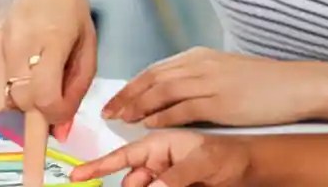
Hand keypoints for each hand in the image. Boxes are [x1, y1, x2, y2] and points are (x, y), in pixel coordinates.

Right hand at [0, 0, 95, 131]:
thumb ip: (76, 91)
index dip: (54, 113)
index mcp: (52, 34)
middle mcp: (18, 36)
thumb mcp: (87, 49)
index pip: (45, 93)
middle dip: (34, 111)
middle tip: (45, 101)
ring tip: (27, 92)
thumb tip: (59, 133)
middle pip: (19, 100)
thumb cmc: (69, 18)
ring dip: (13, 108)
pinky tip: (9, 92)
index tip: (60, 112)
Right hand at [70, 131, 250, 186]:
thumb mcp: (201, 162)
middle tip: (159, 183)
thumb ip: (174, 177)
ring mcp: (164, 179)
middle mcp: (157, 162)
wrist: (250, 169)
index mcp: (158, 145)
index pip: (122, 157)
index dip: (97, 166)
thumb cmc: (228, 155)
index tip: (77, 176)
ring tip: (185, 182)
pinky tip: (186, 186)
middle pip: (131, 182)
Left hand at [102, 48, 321, 126]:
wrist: (296, 85)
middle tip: (107, 112)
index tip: (114, 100)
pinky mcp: (222, 101)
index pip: (154, 70)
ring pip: (163, 91)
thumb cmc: (263, 83)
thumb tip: (172, 92)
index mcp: (199, 57)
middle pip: (152, 79)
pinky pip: (184, 108)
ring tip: (122, 120)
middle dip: (126, 96)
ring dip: (138, 106)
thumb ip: (197, 79)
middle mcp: (200, 65)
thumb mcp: (223, 73)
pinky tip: (150, 125)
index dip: (131, 86)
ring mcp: (210, 82)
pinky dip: (163, 116)